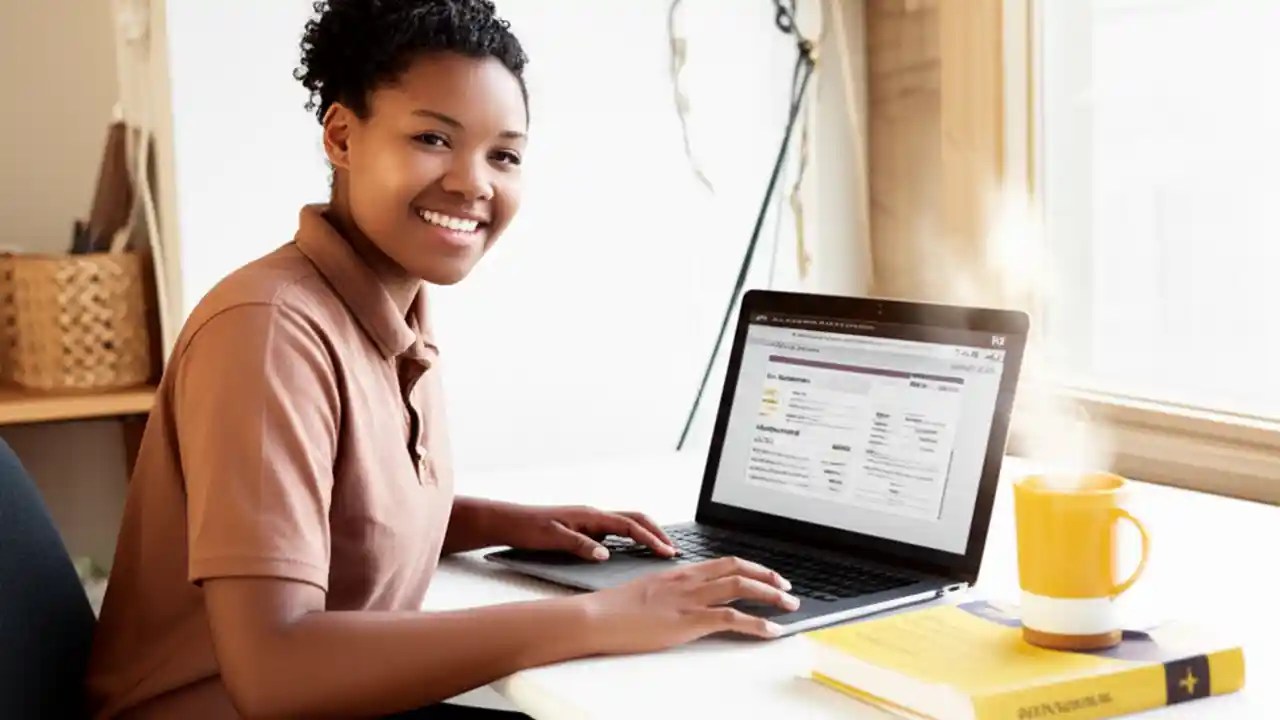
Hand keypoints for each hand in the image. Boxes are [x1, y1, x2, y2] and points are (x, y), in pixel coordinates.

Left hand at [499, 504, 678, 560]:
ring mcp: (590, 521)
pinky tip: (634, 551)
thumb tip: (606, 554)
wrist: (508, 521)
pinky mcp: (584, 529)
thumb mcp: (553, 538)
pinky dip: (632, 539)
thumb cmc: (527, 528)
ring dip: (646, 534)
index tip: (667, 552)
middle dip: (657, 532)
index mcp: (590, 515)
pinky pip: (615, 532)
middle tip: (674, 550)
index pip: (630, 525)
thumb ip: (580, 545)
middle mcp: (593, 516)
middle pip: (635, 519)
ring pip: (627, 524)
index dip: (651, 539)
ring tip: (662, 550)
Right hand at [579, 556, 798, 653]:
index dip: (752, 567)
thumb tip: (685, 599)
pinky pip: (732, 619)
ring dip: (772, 597)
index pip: (725, 562)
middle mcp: (690, 580)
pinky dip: (757, 625)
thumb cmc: (616, 608)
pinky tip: (770, 631)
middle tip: (787, 587)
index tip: (768, 575)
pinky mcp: (689, 621)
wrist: (598, 616)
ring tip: (790, 605)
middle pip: (739, 570)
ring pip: (742, 589)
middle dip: (769, 577)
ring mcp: (690, 599)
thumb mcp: (650, 591)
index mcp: (681, 572)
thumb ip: (672, 591)